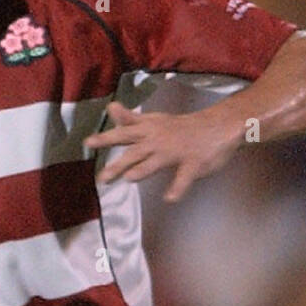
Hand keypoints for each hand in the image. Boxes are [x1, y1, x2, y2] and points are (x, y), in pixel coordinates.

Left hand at [84, 101, 243, 202]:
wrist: (218, 125)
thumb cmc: (181, 127)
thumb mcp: (154, 120)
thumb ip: (131, 120)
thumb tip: (111, 108)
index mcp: (150, 130)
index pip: (124, 132)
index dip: (105, 138)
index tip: (87, 143)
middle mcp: (159, 140)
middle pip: (134, 151)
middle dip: (117, 164)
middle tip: (102, 178)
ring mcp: (176, 152)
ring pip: (155, 163)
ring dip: (142, 170)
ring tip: (130, 178)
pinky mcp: (193, 163)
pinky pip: (184, 178)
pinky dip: (177, 188)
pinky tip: (169, 198)